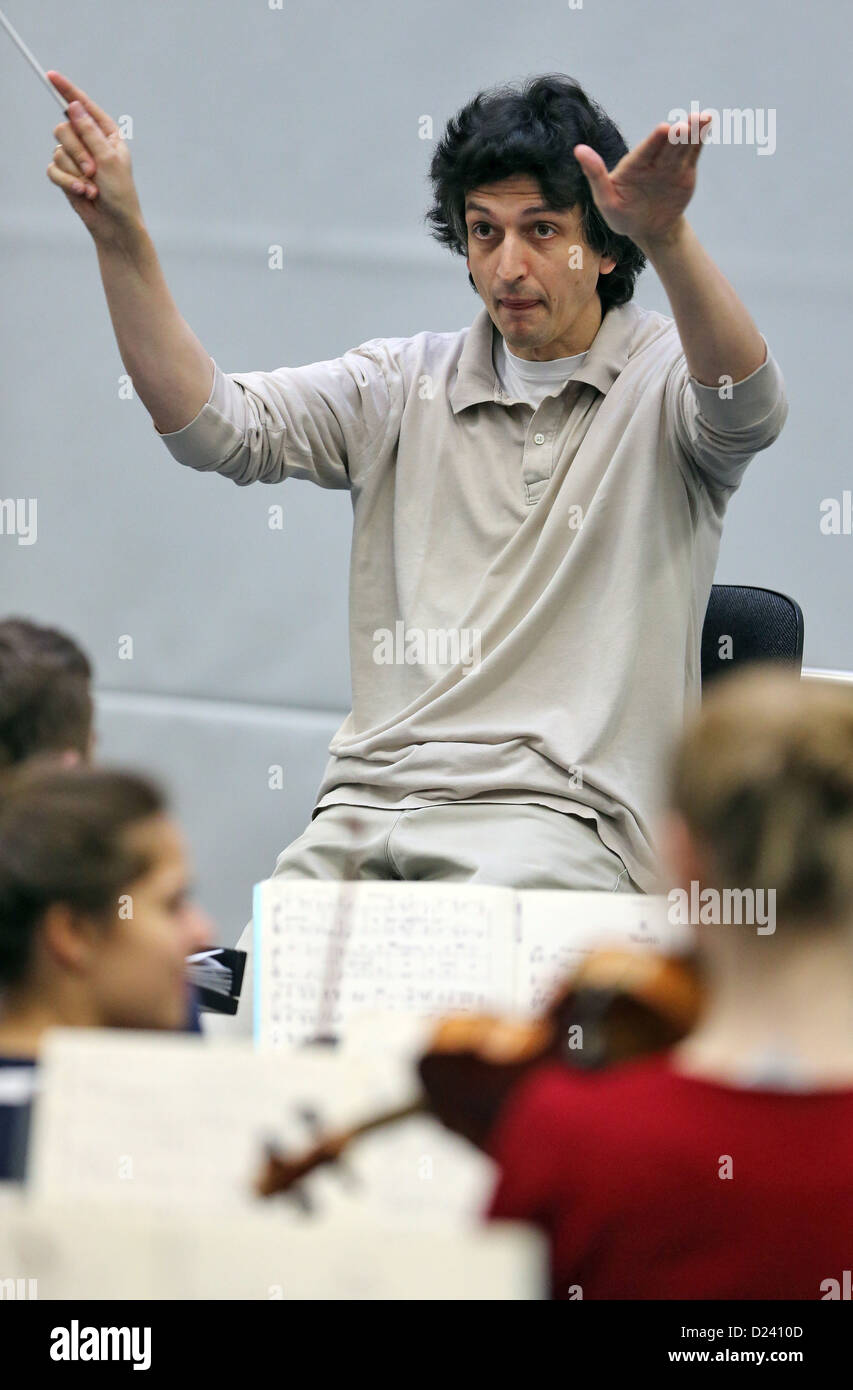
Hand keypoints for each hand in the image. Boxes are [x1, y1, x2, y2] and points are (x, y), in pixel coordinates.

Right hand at [45, 71, 144, 244]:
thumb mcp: (108, 160)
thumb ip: (90, 133)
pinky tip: (83, 193)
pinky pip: (53, 169)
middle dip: (77, 152)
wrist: (114, 225)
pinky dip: (67, 182)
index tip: (51, 76)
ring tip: (92, 186)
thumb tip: (74, 106)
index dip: (67, 90)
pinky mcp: (66, 175)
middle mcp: (90, 142)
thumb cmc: (120, 193)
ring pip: (58, 150)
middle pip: (65, 129)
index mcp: (106, 133)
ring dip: (75, 172)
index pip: (83, 106)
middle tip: (93, 170)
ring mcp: (76, 158)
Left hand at [574, 111, 712, 251]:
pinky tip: (707, 122)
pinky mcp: (685, 169)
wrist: (649, 228)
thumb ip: (595, 175)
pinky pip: (693, 152)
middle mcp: (653, 161)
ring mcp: (670, 164)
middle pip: (666, 147)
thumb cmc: (622, 215)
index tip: (664, 130)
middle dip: (676, 136)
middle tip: (685, 125)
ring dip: (693, 131)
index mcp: (633, 166)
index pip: (645, 153)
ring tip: (703, 118)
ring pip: (682, 145)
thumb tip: (578, 149)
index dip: (654, 142)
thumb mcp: (606, 201)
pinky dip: (700, 139)